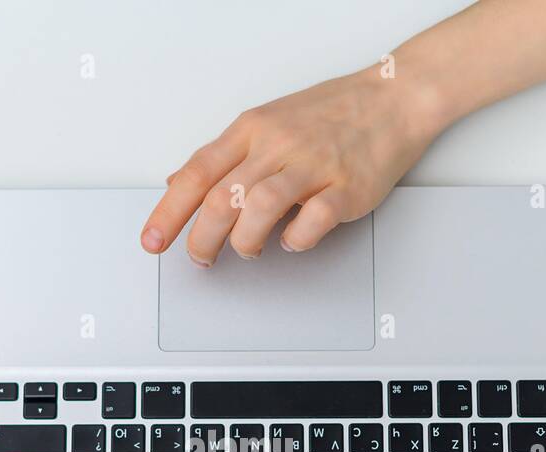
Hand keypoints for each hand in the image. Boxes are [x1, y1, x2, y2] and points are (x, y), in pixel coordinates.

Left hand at [140, 66, 439, 264]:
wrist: (392, 99)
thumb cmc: (331, 114)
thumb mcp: (266, 123)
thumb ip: (225, 157)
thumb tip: (180, 183)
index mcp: (252, 130)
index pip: (197, 173)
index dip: (169, 212)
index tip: (153, 241)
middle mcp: (278, 145)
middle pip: (222, 198)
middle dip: (202, 238)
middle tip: (201, 258)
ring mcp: (313, 166)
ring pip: (258, 210)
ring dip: (245, 242)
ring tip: (249, 249)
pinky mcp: (345, 188)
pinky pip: (310, 223)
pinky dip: (295, 241)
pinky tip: (292, 240)